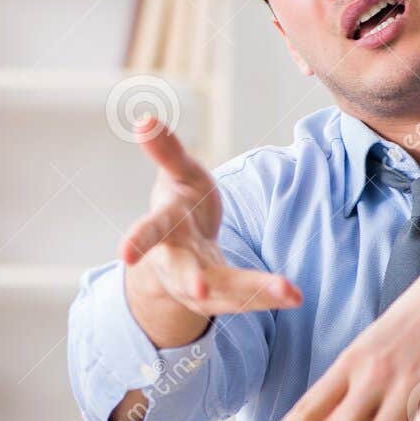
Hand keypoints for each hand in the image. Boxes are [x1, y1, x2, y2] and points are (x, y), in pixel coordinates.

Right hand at [119, 117, 300, 323]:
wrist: (184, 249)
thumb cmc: (182, 202)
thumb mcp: (178, 174)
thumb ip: (166, 152)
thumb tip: (145, 119)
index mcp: (163, 228)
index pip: (149, 232)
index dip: (137, 241)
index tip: (124, 255)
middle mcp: (175, 263)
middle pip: (183, 274)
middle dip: (193, 282)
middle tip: (199, 290)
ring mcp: (196, 285)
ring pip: (223, 293)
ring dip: (253, 293)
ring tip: (290, 292)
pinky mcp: (221, 298)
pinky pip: (244, 301)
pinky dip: (270, 298)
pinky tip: (295, 297)